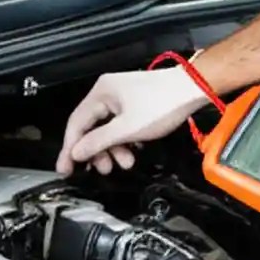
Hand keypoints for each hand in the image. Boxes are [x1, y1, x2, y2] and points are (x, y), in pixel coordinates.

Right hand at [57, 68, 208, 174]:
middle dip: (97, 151)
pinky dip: (124, 140)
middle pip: (91, 127)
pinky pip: (121, 125)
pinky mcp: (135, 103)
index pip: (76, 123)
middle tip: (103, 170)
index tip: (65, 168)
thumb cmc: (164, 104)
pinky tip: (133, 151)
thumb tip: (77, 152)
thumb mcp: (127, 129)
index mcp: (101, 93)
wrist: (193, 90)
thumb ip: (99, 142)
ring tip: (125, 163)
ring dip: (113, 149)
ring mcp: (121, 97)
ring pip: (107, 129)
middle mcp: (107, 92)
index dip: (70, 148)